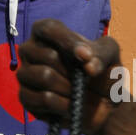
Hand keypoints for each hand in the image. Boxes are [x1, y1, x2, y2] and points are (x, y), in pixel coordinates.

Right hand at [17, 18, 121, 134]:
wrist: (101, 106)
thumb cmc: (102, 73)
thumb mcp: (110, 55)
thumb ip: (102, 53)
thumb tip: (88, 63)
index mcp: (47, 33)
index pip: (49, 28)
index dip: (68, 41)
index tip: (87, 56)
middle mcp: (30, 50)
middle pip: (49, 56)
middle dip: (74, 71)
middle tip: (84, 79)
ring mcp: (25, 74)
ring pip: (44, 76)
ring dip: (69, 88)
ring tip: (77, 93)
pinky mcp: (25, 98)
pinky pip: (42, 99)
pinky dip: (63, 104)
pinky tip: (70, 106)